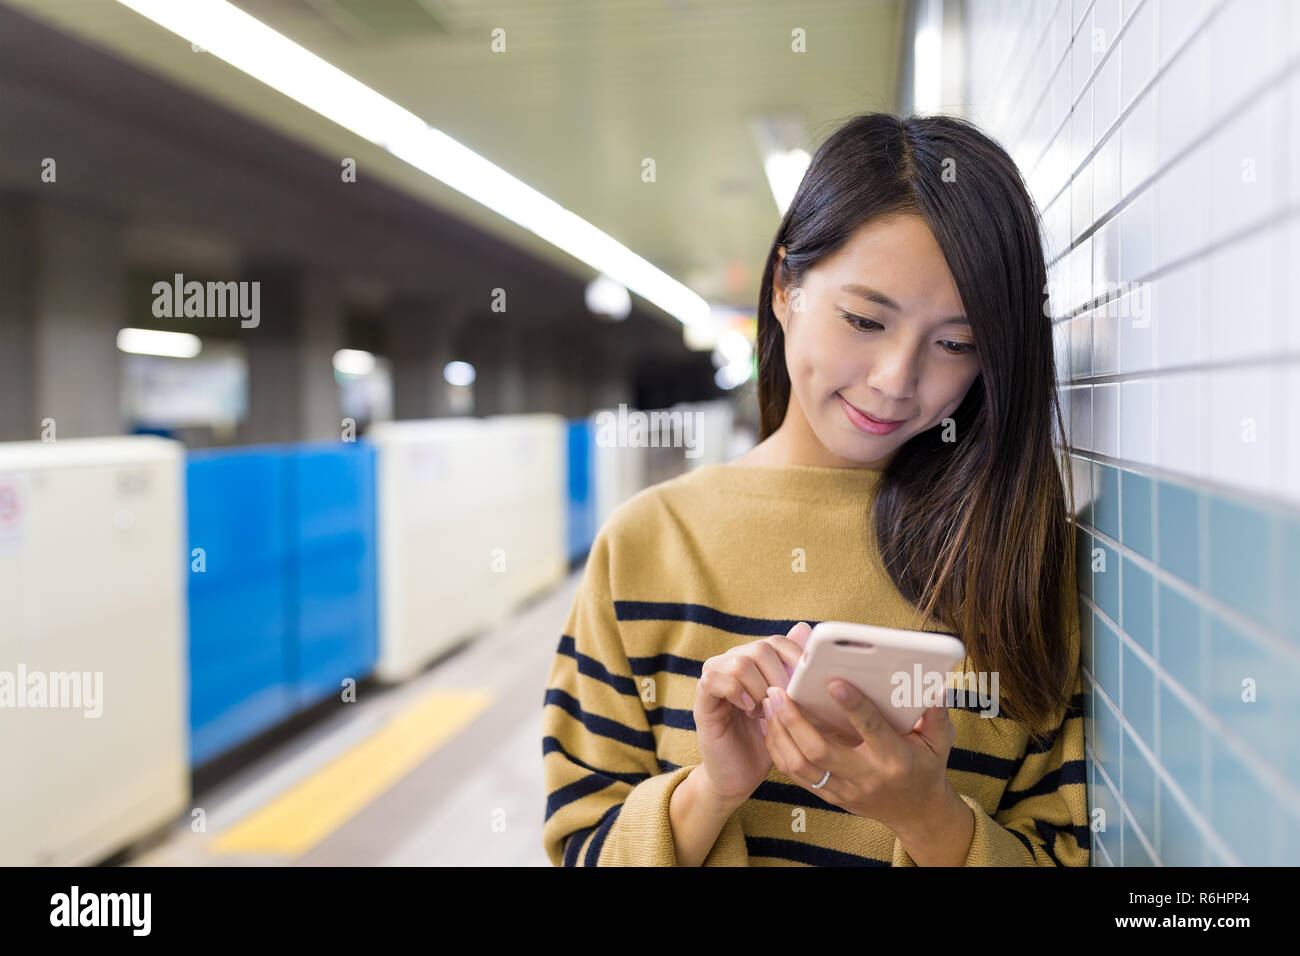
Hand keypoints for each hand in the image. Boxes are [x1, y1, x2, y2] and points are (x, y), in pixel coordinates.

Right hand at [693, 622, 810, 805]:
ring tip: (764, 712)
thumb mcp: (789, 707)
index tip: (808, 684)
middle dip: (780, 678)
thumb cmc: (767, 741)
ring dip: (760, 689)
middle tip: (784, 705)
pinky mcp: (702, 700)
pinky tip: (749, 710)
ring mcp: (715, 680)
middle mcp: (731, 664)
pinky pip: (714, 680)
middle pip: (760, 649)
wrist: (738, 776)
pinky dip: (736, 693)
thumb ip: (794, 672)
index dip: (796, 658)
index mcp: (754, 662)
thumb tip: (805, 628)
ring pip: (740, 663)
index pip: (776, 642)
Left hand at [759, 679, 957, 836]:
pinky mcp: (830, 795)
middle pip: (820, 750)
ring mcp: (844, 789)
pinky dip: (778, 749)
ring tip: (769, 703)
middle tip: (779, 690)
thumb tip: (933, 685)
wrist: (916, 812)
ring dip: (779, 732)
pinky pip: (796, 775)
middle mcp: (866, 776)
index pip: (871, 729)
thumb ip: (936, 713)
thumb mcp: (939, 741)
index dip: (853, 705)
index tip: (834, 681)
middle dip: (794, 719)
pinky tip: (771, 725)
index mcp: (894, 758)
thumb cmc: (926, 767)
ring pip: (800, 764)